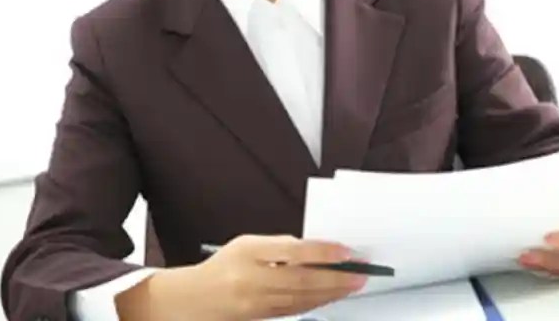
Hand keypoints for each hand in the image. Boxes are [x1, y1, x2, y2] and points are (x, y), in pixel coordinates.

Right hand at [140, 234, 367, 319]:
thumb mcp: (247, 244)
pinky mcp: (264, 317)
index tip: (346, 252)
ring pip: (302, 299)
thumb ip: (280, 245)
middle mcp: (253, 280)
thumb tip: (315, 251)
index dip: (322, 252)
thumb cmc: (224, 266)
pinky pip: (296, 310)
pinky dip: (318, 302)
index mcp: (248, 253)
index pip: (292, 252)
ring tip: (354, 285)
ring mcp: (258, 302)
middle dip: (336, 277)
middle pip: (302, 280)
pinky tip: (332, 297)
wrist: (196, 299)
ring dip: (332, 292)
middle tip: (362, 273)